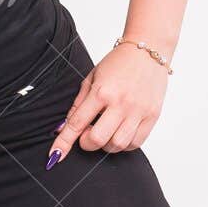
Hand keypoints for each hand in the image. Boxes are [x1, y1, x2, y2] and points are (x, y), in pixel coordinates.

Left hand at [47, 41, 170, 169]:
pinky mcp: (152, 116)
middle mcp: (120, 103)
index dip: (64, 142)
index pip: (77, 123)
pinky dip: (124, 144)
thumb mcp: (92, 78)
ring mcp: (138, 111)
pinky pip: (135, 143)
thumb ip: (78, 104)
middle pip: (97, 139)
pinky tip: (120, 132)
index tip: (55, 156)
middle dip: (87, 143)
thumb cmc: (119, 63)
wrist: (148, 50)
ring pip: (117, 145)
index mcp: (102, 92)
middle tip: (87, 134)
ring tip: (106, 131)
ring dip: (106, 145)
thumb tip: (64, 127)